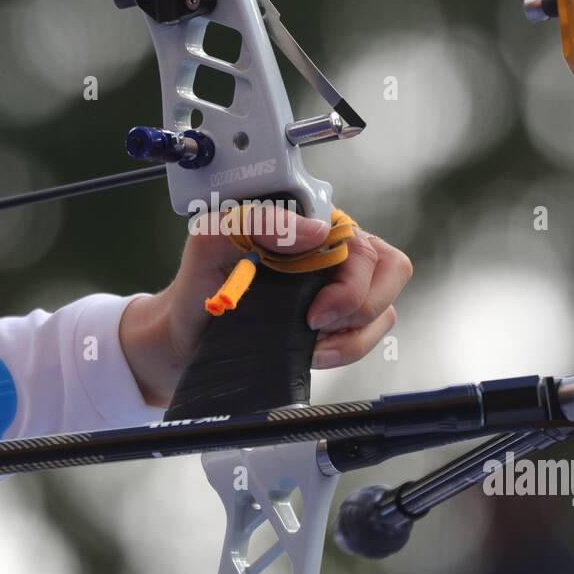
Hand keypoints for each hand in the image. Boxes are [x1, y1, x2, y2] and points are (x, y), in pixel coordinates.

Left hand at [119, 208, 412, 406]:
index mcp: (307, 225)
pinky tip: (313, 353)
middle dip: (358, 306)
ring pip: (383, 309)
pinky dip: (346, 350)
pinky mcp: (336, 325)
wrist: (184, 338)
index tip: (314, 310)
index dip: (351, 281)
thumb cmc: (196, 286)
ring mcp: (336, 289)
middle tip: (314, 324)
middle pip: (389, 271)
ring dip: (352, 336)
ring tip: (311, 346)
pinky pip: (368, 336)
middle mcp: (329, 253)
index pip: (361, 243)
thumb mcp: (210, 241)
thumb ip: (256, 220)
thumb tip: (316, 231)